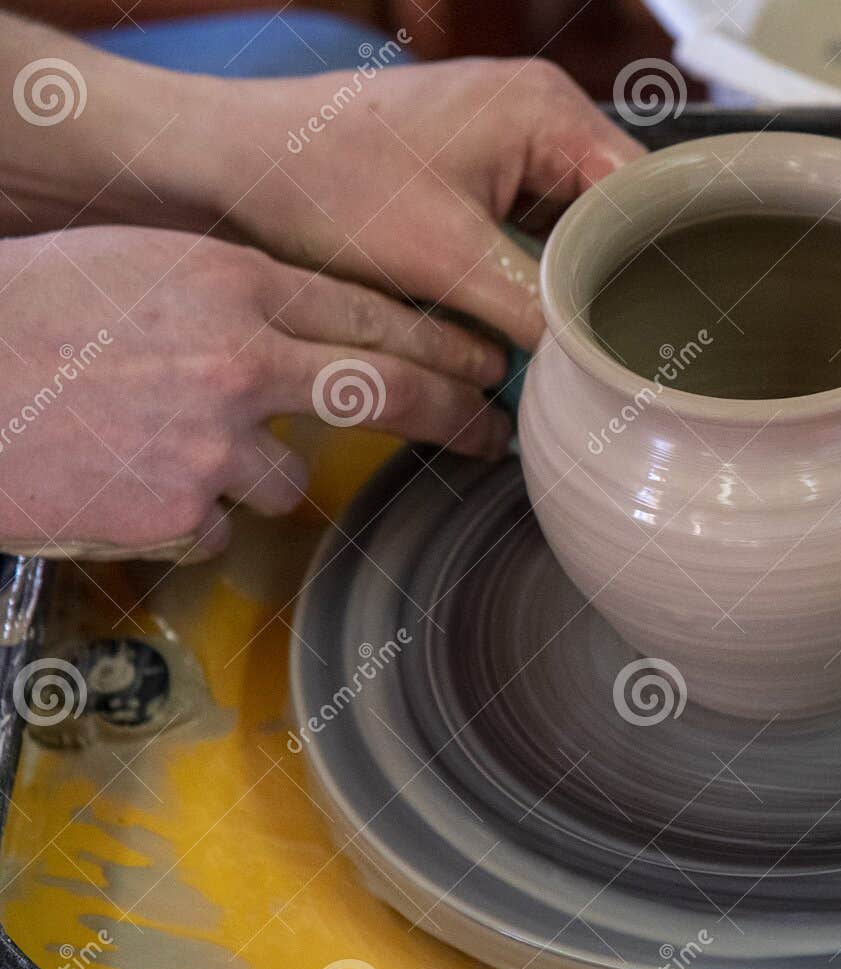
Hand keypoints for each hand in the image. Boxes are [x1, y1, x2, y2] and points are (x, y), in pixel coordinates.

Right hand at [0, 226, 507, 559]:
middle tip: (491, 434)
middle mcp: (237, 360)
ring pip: (288, 481)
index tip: (491, 363)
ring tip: (155, 445)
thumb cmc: (30, 314)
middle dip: (455, 414)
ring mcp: (211, 443)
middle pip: (386, 390)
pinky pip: (213, 525)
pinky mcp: (175, 512)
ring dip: (248, 474)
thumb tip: (317, 337)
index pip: (374, 316)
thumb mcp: (143, 267)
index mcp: (230, 283)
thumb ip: (238, 298)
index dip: (444, 345)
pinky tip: (117, 481)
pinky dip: (179, 513)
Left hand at [210, 58, 643, 346]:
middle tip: (621, 357)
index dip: (653, 269)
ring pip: (580, 228)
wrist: (227, 165)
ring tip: (582, 347)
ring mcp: (511, 141)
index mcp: (547, 109)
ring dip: (575, 283)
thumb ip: (534, 309)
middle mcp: (541, 113)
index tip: (650, 340)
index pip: (645, 197)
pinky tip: (537, 325)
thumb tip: (595, 368)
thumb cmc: (320, 186)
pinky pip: (537, 229)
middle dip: (615, 281)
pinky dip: (538, 275)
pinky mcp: (481, 171)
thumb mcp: (442, 260)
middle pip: (619, 213)